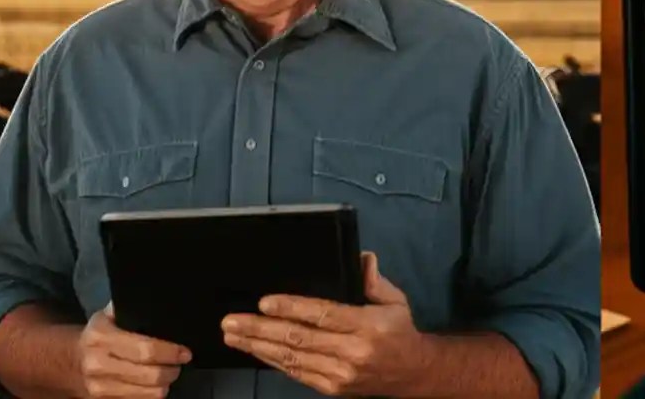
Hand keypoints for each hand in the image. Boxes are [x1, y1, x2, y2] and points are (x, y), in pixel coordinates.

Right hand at [75, 302, 190, 397]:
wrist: (68, 361)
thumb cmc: (97, 335)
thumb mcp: (107, 316)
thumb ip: (128, 308)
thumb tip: (157, 300)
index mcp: (102, 338)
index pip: (146, 350)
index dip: (170, 352)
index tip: (185, 353)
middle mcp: (98, 365)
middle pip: (151, 376)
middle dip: (172, 370)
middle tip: (179, 363)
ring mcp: (99, 389)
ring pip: (149, 394)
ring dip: (165, 384)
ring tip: (167, 373)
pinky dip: (152, 394)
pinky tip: (153, 385)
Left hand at [222, 252, 431, 395]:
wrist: (412, 374)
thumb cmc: (399, 332)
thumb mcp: (396, 301)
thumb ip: (375, 280)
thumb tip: (362, 258)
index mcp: (368, 326)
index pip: (324, 315)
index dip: (293, 308)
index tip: (265, 302)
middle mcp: (353, 352)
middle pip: (300, 338)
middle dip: (261, 329)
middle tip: (232, 321)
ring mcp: (340, 374)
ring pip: (292, 358)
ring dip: (258, 346)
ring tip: (233, 336)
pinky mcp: (332, 388)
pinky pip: (296, 373)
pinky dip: (273, 361)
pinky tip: (256, 350)